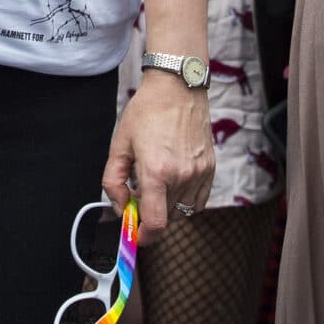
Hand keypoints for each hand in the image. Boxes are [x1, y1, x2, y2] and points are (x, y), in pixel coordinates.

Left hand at [101, 72, 212, 244]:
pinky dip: (184, 201)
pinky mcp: (210, 168)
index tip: (134, 233)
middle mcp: (182, 175)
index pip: (155, 224)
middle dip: (149, 215)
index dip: (143, 235)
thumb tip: (121, 208)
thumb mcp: (119, 144)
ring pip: (182, 211)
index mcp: (156, 171)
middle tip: (138, 196)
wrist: (178, 87)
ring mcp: (199, 173)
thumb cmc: (146, 112)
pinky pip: (198, 201)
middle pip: (166, 218)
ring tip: (157, 184)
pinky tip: (173, 184)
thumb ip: (113, 181)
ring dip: (167, 207)